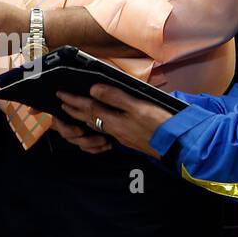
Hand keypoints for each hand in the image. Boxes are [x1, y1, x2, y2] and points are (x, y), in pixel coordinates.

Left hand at [56, 84, 174, 157]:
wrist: (177, 146)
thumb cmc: (160, 125)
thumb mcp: (138, 106)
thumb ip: (115, 97)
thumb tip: (93, 90)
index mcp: (114, 121)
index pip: (88, 108)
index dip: (73, 100)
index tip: (60, 94)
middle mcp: (115, 131)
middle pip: (89, 119)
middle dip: (74, 111)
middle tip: (62, 103)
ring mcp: (122, 136)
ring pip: (97, 127)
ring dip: (84, 118)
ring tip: (76, 112)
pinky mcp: (130, 139)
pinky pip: (106, 130)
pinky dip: (98, 124)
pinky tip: (100, 123)